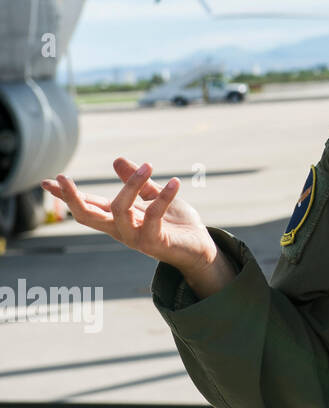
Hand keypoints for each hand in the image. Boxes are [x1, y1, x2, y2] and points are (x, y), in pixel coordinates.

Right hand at [41, 157, 231, 295]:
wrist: (200, 248)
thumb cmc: (176, 224)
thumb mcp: (155, 196)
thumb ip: (138, 182)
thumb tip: (116, 160)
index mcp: (119, 219)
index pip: (88, 205)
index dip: (68, 194)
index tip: (48, 180)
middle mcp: (121, 230)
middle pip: (87, 216)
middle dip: (72, 198)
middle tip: (62, 178)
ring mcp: (136, 238)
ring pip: (119, 210)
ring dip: (131, 185)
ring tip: (149, 166)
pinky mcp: (155, 242)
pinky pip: (153, 217)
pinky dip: (164, 197)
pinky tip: (175, 183)